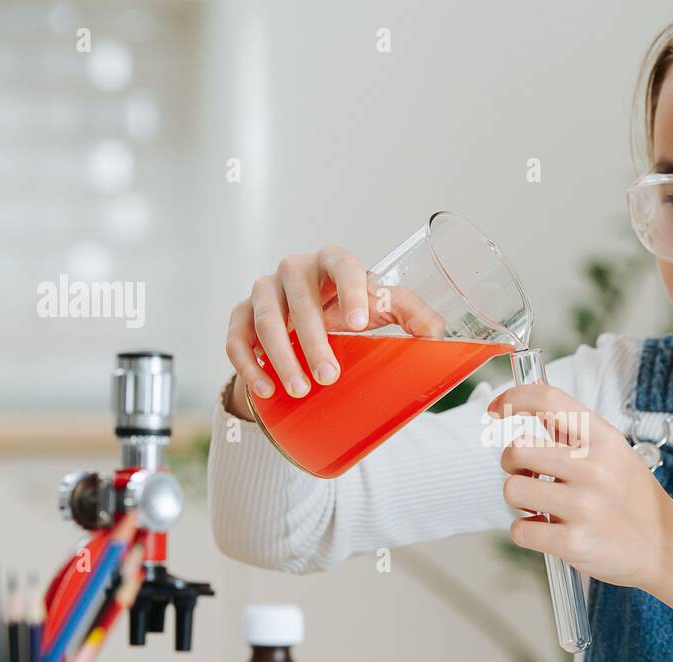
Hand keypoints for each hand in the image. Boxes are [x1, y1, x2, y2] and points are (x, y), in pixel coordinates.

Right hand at [223, 245, 444, 418]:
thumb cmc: (352, 308)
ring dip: (280, 356)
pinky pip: (236, 337)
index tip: (359, 324)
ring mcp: (264, 290)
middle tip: (329, 376)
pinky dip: (248, 364)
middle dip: (313, 341)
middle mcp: (295, 269)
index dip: (349, 291)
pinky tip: (266, 389)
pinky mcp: (241, 315)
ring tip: (299, 389)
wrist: (312, 320)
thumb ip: (413, 314)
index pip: (342, 265)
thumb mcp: (385, 307)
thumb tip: (436, 335)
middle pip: (301, 300)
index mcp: (333, 261)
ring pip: (265, 319)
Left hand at [487, 383, 672, 590]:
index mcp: (604, 440)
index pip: (548, 400)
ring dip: (519, 500)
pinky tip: (547, 530)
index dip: (513, 398)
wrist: (667, 549)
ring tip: (541, 506)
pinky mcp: (573, 544)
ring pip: (512, 490)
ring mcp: (584, 507)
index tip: (497, 408)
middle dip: (512, 463)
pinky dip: (526, 532)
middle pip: (517, 449)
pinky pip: (519, 530)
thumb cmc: (634, 500)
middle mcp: (594, 468)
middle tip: (529, 475)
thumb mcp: (615, 454)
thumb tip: (529, 408)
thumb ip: (574, 433)